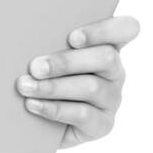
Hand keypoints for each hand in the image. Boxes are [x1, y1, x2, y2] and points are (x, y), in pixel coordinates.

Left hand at [15, 15, 139, 148]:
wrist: (34, 123)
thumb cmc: (40, 77)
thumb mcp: (45, 57)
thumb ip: (46, 42)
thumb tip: (25, 32)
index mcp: (106, 45)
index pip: (126, 28)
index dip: (105, 30)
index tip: (73, 38)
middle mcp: (114, 71)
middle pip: (106, 58)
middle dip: (67, 62)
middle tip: (35, 67)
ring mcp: (112, 98)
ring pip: (92, 87)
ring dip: (54, 86)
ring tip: (26, 86)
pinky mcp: (102, 124)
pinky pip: (83, 114)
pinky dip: (54, 108)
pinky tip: (33, 105)